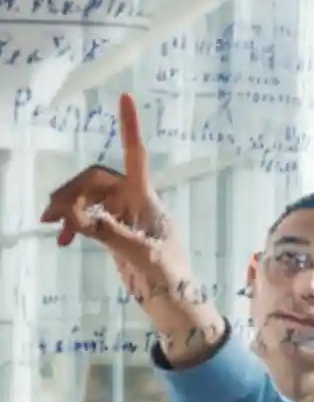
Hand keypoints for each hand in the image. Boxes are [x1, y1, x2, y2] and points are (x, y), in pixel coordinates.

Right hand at [41, 92, 223, 364]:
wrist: (175, 305)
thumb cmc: (169, 280)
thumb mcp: (142, 256)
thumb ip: (110, 233)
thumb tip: (77, 216)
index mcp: (148, 201)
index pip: (136, 155)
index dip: (130, 126)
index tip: (125, 96)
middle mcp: (138, 202)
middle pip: (96, 179)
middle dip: (71, 191)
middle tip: (49, 216)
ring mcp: (126, 217)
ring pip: (89, 197)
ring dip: (68, 208)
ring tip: (53, 229)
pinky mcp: (118, 233)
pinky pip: (89, 216)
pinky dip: (74, 223)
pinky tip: (65, 240)